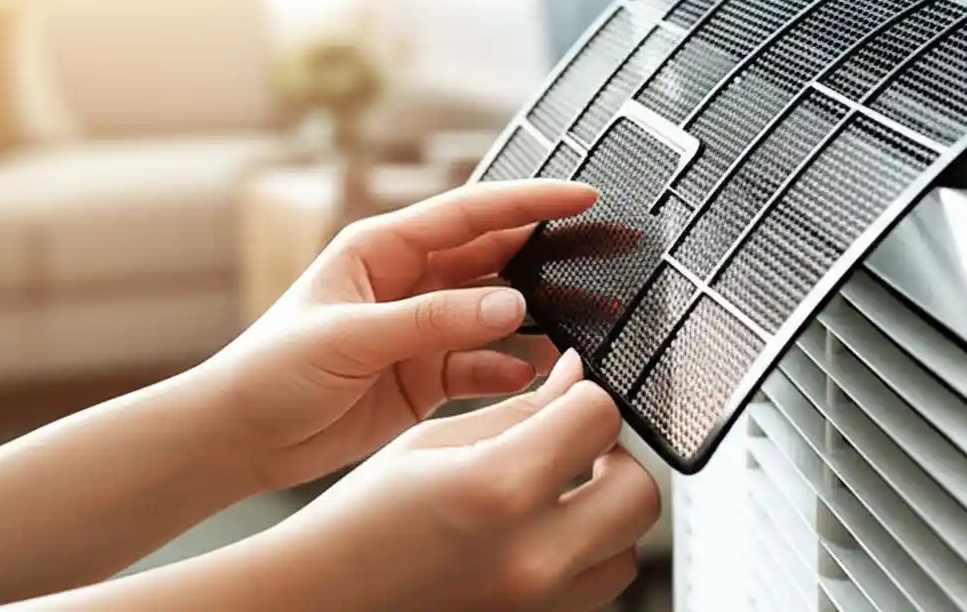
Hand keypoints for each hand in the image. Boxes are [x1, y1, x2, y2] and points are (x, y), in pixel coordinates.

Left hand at [199, 180, 597, 489]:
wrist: (240, 439)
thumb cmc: (270, 371)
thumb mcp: (349, 336)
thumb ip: (432, 321)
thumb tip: (511, 308)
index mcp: (384, 249)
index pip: (471, 213)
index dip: (529, 200)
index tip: (581, 195)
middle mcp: (410, 283)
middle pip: (494, 258)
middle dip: (545, 255)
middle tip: (598, 256)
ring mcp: (423, 330)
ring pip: (496, 314)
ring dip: (534, 319)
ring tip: (579, 324)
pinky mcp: (427, 377)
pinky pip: (484, 365)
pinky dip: (509, 370)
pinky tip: (530, 376)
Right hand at [246, 351, 660, 611]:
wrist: (327, 597)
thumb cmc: (362, 521)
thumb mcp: (435, 441)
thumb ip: (522, 409)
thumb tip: (579, 377)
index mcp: (498, 488)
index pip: (600, 418)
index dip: (588, 396)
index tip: (571, 395)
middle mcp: (531, 554)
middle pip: (640, 492)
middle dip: (615, 456)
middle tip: (578, 443)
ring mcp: (540, 601)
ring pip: (630, 547)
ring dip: (609, 509)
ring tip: (563, 490)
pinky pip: (600, 583)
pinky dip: (589, 552)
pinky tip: (547, 529)